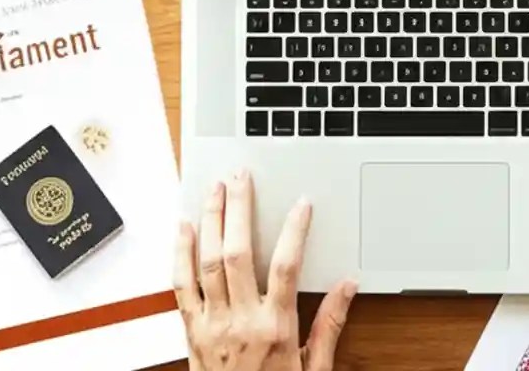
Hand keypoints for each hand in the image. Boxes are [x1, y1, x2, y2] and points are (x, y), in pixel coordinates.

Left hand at [174, 170, 357, 370]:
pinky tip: (183, 229)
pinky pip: (180, 285)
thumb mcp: (314, 369)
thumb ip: (330, 325)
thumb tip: (348, 287)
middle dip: (239, 209)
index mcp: (276, 328)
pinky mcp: (190, 331)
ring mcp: (212, 324)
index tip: (301, 204)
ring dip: (209, 221)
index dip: (294, 230)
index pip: (286, 266)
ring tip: (214, 190)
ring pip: (207, 262)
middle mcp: (241, 321)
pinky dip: (180, 253)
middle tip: (242, 178)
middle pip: (238, 253)